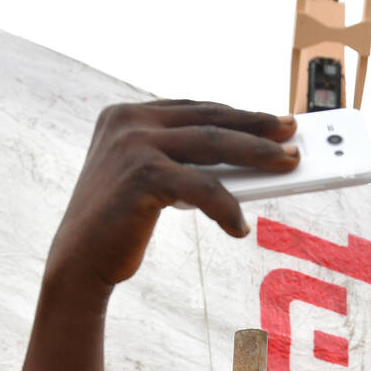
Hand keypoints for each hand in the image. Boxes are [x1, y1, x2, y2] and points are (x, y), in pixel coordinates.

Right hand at [46, 100, 297, 290]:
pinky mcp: (143, 176)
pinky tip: (240, 227)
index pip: (195, 109)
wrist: (78, 262)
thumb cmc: (119, 225)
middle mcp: (128, 121)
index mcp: (126, 115)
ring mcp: (133, 145)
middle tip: (293, 133)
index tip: (272, 120)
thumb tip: (247, 162)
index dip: (238, 114)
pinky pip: (204, 188)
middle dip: (257, 127)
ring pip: (215, 145)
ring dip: (259, 155)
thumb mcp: (151, 182)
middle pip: (210, 120)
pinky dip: (228, 208)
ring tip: (289, 166)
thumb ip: (183, 162)